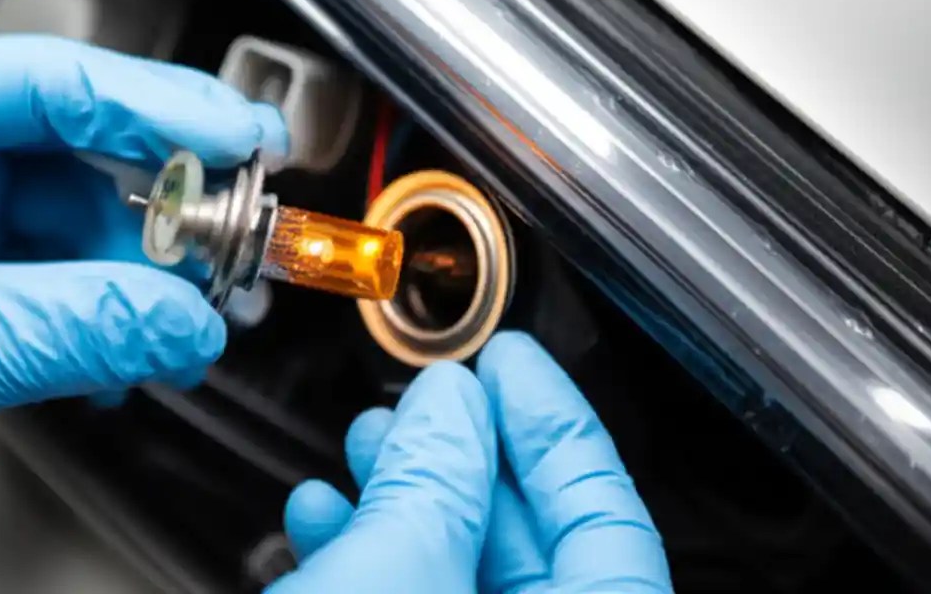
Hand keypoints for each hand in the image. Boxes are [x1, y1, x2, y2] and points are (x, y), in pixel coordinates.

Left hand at [0, 34, 285, 521]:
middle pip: (91, 145)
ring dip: (150, 277)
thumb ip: (67, 326)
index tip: (250, 145)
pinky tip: (132, 353)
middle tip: (241, 238)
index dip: (169, 111)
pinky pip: (75, 274)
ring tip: (187, 325)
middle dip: (171, 203)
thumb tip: (186, 320)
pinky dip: (115, 315)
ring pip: (94, 219)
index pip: (60, 82)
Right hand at [284, 331, 672, 591]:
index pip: (608, 515)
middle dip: (464, 449)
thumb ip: (435, 475)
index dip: (557, 422)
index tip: (512, 361)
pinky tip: (321, 513)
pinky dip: (363, 553)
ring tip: (366, 438)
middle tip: (433, 391)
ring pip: (453, 569)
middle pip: (526, 536)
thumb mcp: (398, 570)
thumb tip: (449, 401)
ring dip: (403, 493)